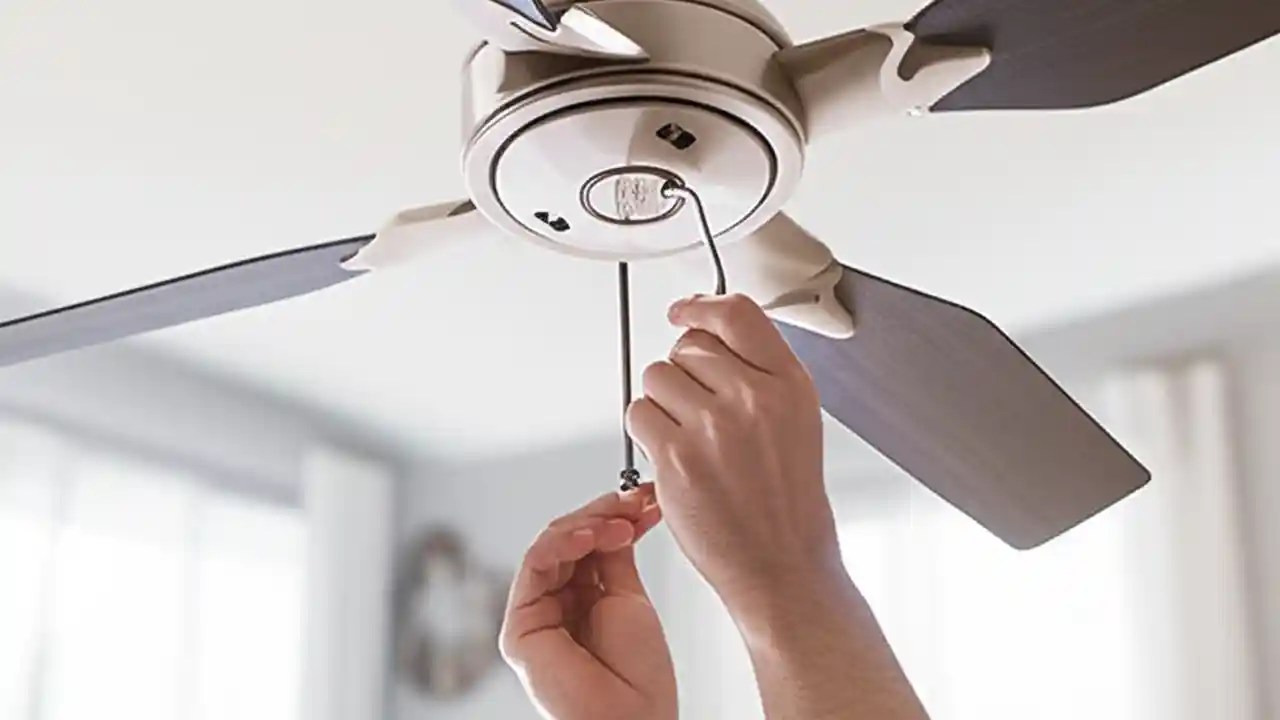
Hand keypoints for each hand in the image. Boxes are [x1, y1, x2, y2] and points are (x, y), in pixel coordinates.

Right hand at [499, 486, 675, 719]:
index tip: (646, 499)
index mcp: (583, 602)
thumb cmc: (638, 677)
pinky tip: (591, 534)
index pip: (588, 545)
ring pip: (549, 546)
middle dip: (603, 514)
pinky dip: (561, 541)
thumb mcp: (630, 598)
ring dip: (587, 524)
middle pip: (567, 541)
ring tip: (622, 520)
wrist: (633, 718)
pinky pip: (534, 567)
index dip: (614, 516)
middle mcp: (556, 606)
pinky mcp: (519, 627)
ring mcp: (536, 615)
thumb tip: (616, 516)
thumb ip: (614, 557)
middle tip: (636, 501)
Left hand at [626, 294, 842, 626]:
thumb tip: (706, 328)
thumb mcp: (796, 418)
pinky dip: (647, 432)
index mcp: (788, 383)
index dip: (701, 307)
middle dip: (684, 374)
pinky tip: (674, 456)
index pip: (737, 314)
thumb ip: (757, 370)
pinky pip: (639, 413)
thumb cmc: (785, 497)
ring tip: (690, 439)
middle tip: (701, 415)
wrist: (782, 562)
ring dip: (662, 404)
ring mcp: (714, 426)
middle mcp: (754, 398)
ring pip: (657, 376)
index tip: (684, 311)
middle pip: (688, 346)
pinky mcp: (677, 456)